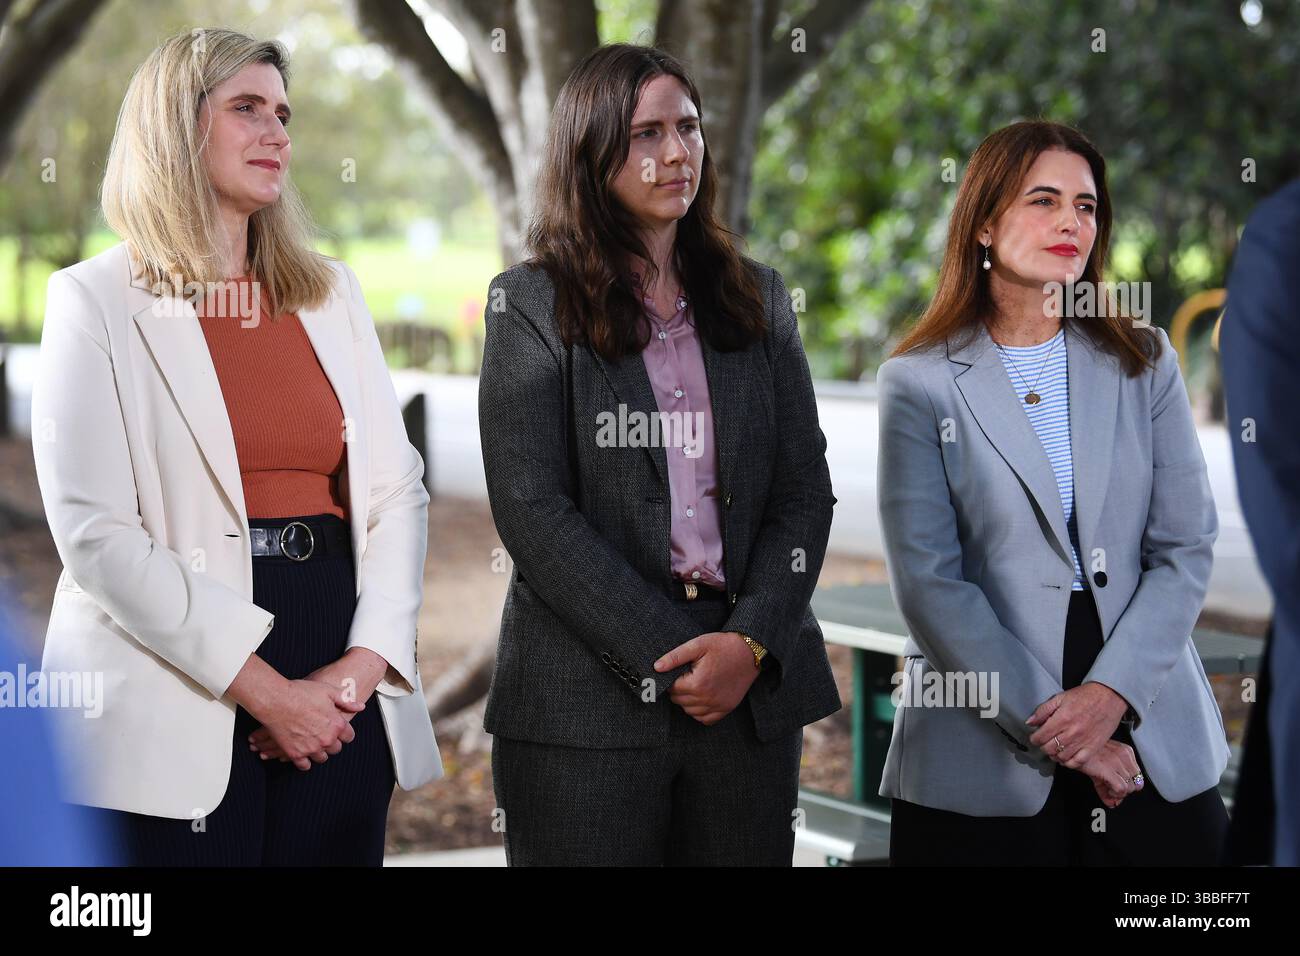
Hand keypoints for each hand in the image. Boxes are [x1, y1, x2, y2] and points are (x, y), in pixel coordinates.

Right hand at [246, 678, 363, 770]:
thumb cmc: (301, 692)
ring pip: (321, 758)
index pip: (349, 736)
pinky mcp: (295, 753)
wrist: (276, 700)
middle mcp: (326, 739)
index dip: (344, 733)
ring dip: (319, 752)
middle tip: (325, 737)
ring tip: (314, 745)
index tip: (340, 732)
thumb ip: (345, 701)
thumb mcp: (328, 690)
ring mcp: (311, 748)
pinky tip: (303, 755)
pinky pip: (304, 765)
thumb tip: (360, 706)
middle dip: (332, 743)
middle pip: (336, 749)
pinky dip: (304, 762)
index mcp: (336, 724)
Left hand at [654, 632, 759, 724]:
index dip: (672, 679)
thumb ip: (675, 657)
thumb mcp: (698, 645)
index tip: (680, 671)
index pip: (672, 689)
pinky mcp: (726, 708)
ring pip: (690, 712)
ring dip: (688, 701)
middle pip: (679, 701)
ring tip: (695, 684)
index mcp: (697, 683)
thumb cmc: (723, 646)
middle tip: (688, 675)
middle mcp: (707, 698)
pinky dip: (700, 712)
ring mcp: (718, 706)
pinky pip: (705, 719)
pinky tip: (703, 697)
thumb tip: (656, 667)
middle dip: (679, 689)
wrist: (750, 651)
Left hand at [1027, 681, 1129, 768]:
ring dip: (1054, 754)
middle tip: (1045, 741)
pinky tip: (1065, 756)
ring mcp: (1083, 742)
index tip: (1035, 737)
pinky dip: (1068, 762)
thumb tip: (1030, 722)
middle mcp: (1072, 732)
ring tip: (1055, 748)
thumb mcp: (1060, 698)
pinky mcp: (1093, 748)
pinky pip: (1077, 762)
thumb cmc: (1085, 696)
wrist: (1109, 697)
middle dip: (1043, 746)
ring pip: (1061, 757)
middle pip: (1048, 749)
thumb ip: (1043, 711)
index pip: (1040, 737)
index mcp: (1062, 719)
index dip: (1034, 738)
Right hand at [1078, 739, 1143, 808]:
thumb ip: (1109, 784)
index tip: (1116, 786)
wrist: (1068, 747)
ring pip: (1130, 788)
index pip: (1138, 776)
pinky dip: (1115, 794)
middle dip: (1124, 791)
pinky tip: (1106, 790)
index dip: (1128, 785)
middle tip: (1111, 789)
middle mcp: (1124, 755)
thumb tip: (1113, 803)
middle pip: (1137, 784)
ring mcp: (1117, 762)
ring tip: (1107, 789)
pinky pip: (1121, 789)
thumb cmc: (1083, 754)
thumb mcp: (1100, 767)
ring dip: (1118, 793)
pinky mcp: (1108, 768)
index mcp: (1125, 751)